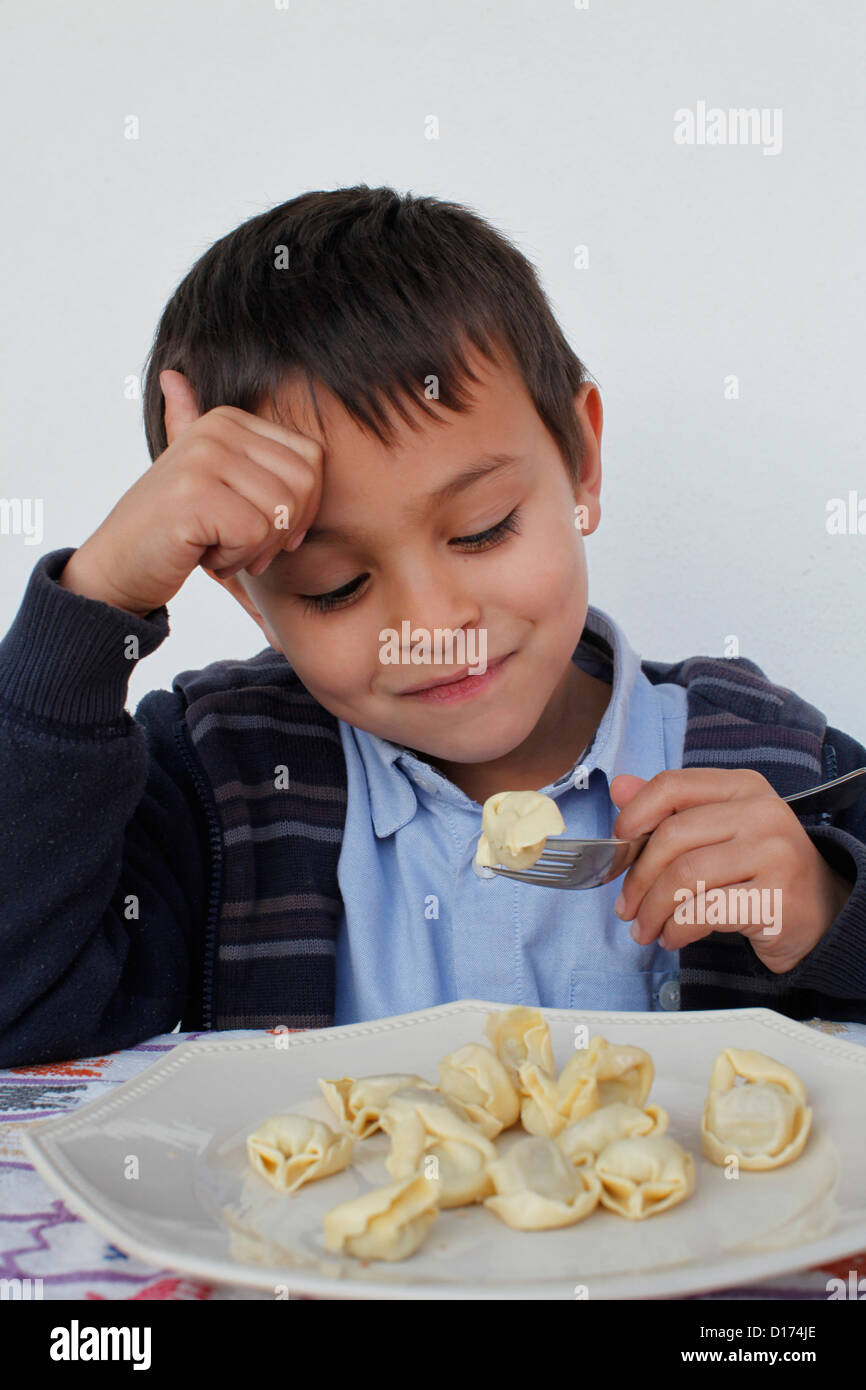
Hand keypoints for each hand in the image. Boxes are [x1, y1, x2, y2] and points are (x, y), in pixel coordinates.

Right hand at [59, 370, 322, 615]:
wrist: (118, 566)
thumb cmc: (174, 530)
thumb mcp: (205, 482)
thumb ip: (218, 442)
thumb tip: (174, 376)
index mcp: (226, 420)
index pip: (311, 459)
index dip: (304, 508)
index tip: (269, 534)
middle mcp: (215, 429)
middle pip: (303, 484)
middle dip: (283, 532)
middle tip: (245, 550)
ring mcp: (203, 458)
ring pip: (281, 512)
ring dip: (255, 549)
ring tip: (218, 549)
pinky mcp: (194, 494)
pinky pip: (253, 534)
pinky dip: (234, 560)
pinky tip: (202, 556)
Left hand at [609, 769, 854, 973]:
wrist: (821, 913)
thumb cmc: (760, 870)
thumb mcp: (718, 829)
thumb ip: (670, 808)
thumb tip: (620, 788)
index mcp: (743, 787)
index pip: (673, 785)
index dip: (635, 814)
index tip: (619, 844)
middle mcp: (762, 813)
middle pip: (672, 836)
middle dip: (638, 878)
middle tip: (626, 907)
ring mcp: (773, 854)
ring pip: (684, 877)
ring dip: (653, 910)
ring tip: (645, 928)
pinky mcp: (776, 898)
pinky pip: (704, 912)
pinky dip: (677, 930)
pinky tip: (673, 937)